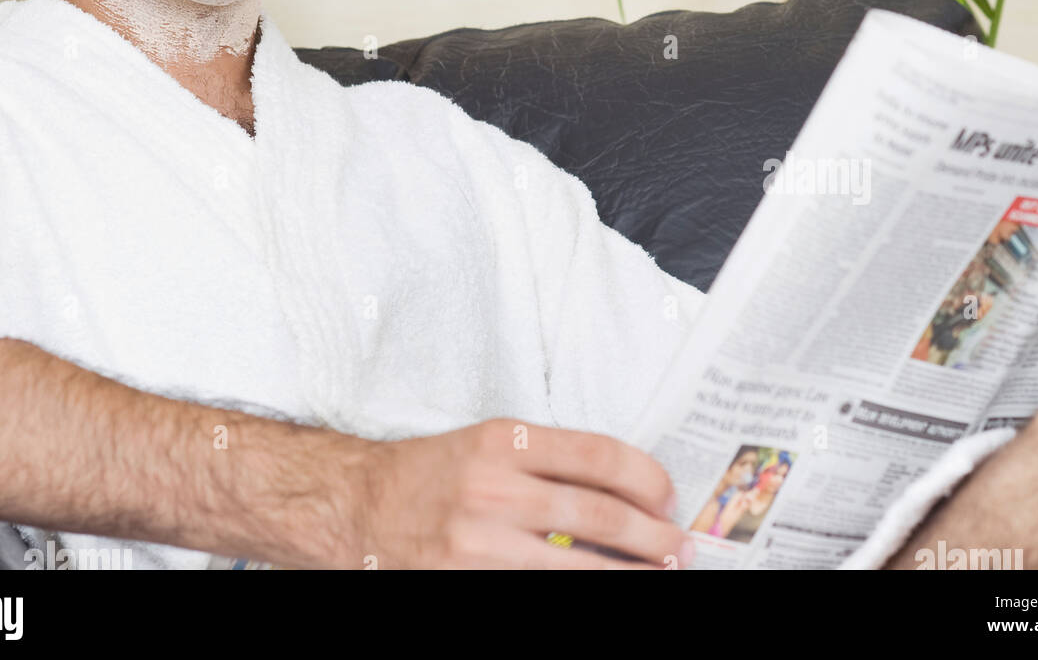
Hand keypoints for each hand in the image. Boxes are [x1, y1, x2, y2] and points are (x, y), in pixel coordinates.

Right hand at [341, 418, 692, 568]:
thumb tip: (621, 490)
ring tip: (658, 578)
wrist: (358, 511)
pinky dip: (579, 591)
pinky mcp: (471, 584)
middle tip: (679, 548)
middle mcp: (495, 490)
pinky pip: (542, 594)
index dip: (645, 478)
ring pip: (580, 566)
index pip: (596, 455)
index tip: (668, 497)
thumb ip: (546, 461)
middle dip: (652, 537)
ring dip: (629, 576)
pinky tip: (603, 590)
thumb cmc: (430, 476)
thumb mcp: (485, 445)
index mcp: (502, 442)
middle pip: (599, 515)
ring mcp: (481, 545)